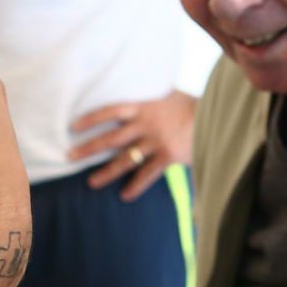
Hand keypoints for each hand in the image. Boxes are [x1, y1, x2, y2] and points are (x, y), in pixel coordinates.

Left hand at [68, 89, 196, 200]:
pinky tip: (125, 196)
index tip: (73, 126)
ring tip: (91, 182)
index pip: (111, 110)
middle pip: (111, 138)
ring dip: (107, 172)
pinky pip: (147, 174)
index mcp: (145, 106)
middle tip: (69, 156)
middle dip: (89, 148)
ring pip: (126, 160)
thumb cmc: (194, 105)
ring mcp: (156, 142)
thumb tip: (143, 90)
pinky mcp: (168, 157)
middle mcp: (146, 124)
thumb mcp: (170, 95)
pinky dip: (136, 186)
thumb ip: (153, 98)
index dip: (91, 118)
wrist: (217, 116)